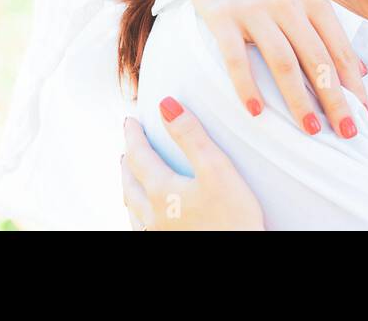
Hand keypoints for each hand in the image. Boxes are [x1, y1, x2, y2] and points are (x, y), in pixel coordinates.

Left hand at [121, 102, 263, 230]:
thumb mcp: (217, 170)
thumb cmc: (233, 221)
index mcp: (163, 191)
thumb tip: (167, 106)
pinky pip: (143, 227)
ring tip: (131, 178)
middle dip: (128, 161)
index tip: (130, 121)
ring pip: (133, 208)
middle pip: (131, 183)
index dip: (134, 135)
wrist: (240, 261)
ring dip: (129, 188)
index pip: (140, 155)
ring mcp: (159, 234)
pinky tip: (148, 217)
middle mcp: (154, 215)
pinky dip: (139, 214)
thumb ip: (192, 136)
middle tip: (127, 147)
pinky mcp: (169, 244)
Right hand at [160, 0, 367, 136]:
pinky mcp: (222, 17)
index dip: (354, 84)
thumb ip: (328, 27)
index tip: (365, 114)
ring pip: (283, 62)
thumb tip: (359, 71)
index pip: (339, 48)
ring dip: (299, 100)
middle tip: (348, 132)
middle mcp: (287, 3)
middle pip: (317, 59)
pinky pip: (236, 58)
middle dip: (336, 99)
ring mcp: (254, 10)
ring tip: (312, 130)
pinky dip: (247, 87)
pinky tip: (256, 112)